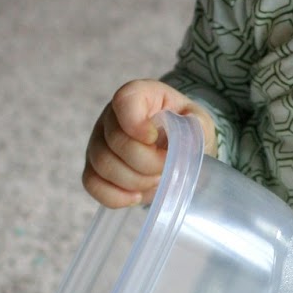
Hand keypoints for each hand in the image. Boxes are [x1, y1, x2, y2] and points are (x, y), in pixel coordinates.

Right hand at [82, 80, 216, 207]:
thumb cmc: (186, 131)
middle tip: (166, 168)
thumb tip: (185, 138)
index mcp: (140, 96)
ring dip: (135, 181)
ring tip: (156, 180)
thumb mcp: (199, 123)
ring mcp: (99, 142)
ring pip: (103, 165)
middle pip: (116, 142)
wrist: (177, 149)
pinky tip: (137, 196)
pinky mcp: (94, 167)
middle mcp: (112, 116)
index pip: (125, 101)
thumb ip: (196, 126)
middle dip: (147, 163)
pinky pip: (92, 184)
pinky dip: (116, 196)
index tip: (154, 139)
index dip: (136, 124)